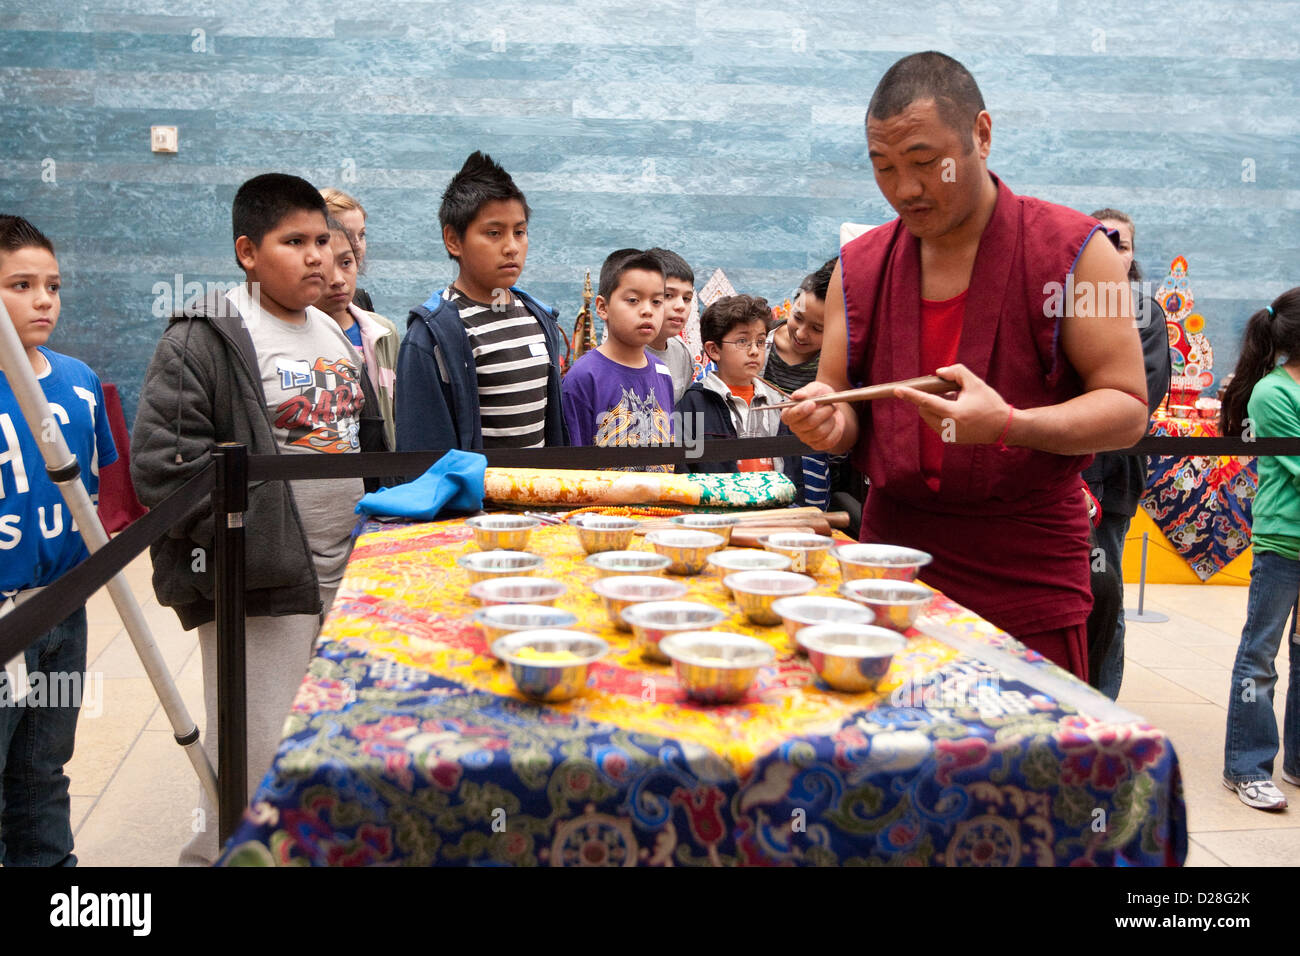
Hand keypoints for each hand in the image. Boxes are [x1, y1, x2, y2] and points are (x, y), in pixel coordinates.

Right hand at [781, 380, 846, 450]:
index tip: (812, 403)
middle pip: (808, 424)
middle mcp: (795, 427)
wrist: (832, 406)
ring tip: (832, 413)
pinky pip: (828, 441)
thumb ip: (806, 391)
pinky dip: (835, 431)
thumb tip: (798, 395)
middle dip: (822, 413)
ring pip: (820, 433)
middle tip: (830, 406)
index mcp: (789, 413)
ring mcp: (806, 438)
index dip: (801, 411)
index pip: (790, 416)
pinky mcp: (817, 444)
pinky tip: (834, 422)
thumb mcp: (814, 389)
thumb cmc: (820, 397)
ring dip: (830, 421)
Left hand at [893, 364, 1011, 444]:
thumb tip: (938, 373)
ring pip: (928, 418)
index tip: (897, 390)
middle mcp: (948, 427)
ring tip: (953, 401)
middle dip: (927, 398)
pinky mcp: (950, 440)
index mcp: (953, 413)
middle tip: (944, 390)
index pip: (926, 402)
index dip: (910, 395)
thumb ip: (956, 372)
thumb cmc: (990, 403)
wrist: (1003, 427)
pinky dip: (939, 415)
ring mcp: (948, 435)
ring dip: (933, 407)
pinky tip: (956, 410)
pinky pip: (936, 424)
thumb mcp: (975, 383)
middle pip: (924, 410)